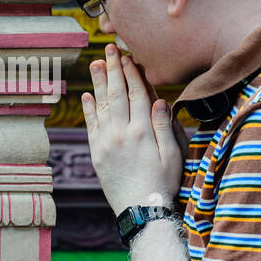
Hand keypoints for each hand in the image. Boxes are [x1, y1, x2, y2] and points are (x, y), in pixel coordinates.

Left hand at [81, 44, 182, 214]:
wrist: (141, 211)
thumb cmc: (164, 183)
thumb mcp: (174, 155)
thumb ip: (165, 126)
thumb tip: (160, 99)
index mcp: (142, 131)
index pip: (136, 94)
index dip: (132, 73)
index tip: (128, 56)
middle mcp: (121, 134)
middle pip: (116, 94)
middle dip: (113, 69)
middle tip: (108, 49)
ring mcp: (105, 144)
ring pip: (101, 106)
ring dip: (98, 83)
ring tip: (95, 64)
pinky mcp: (96, 154)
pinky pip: (90, 126)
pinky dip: (87, 109)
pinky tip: (86, 95)